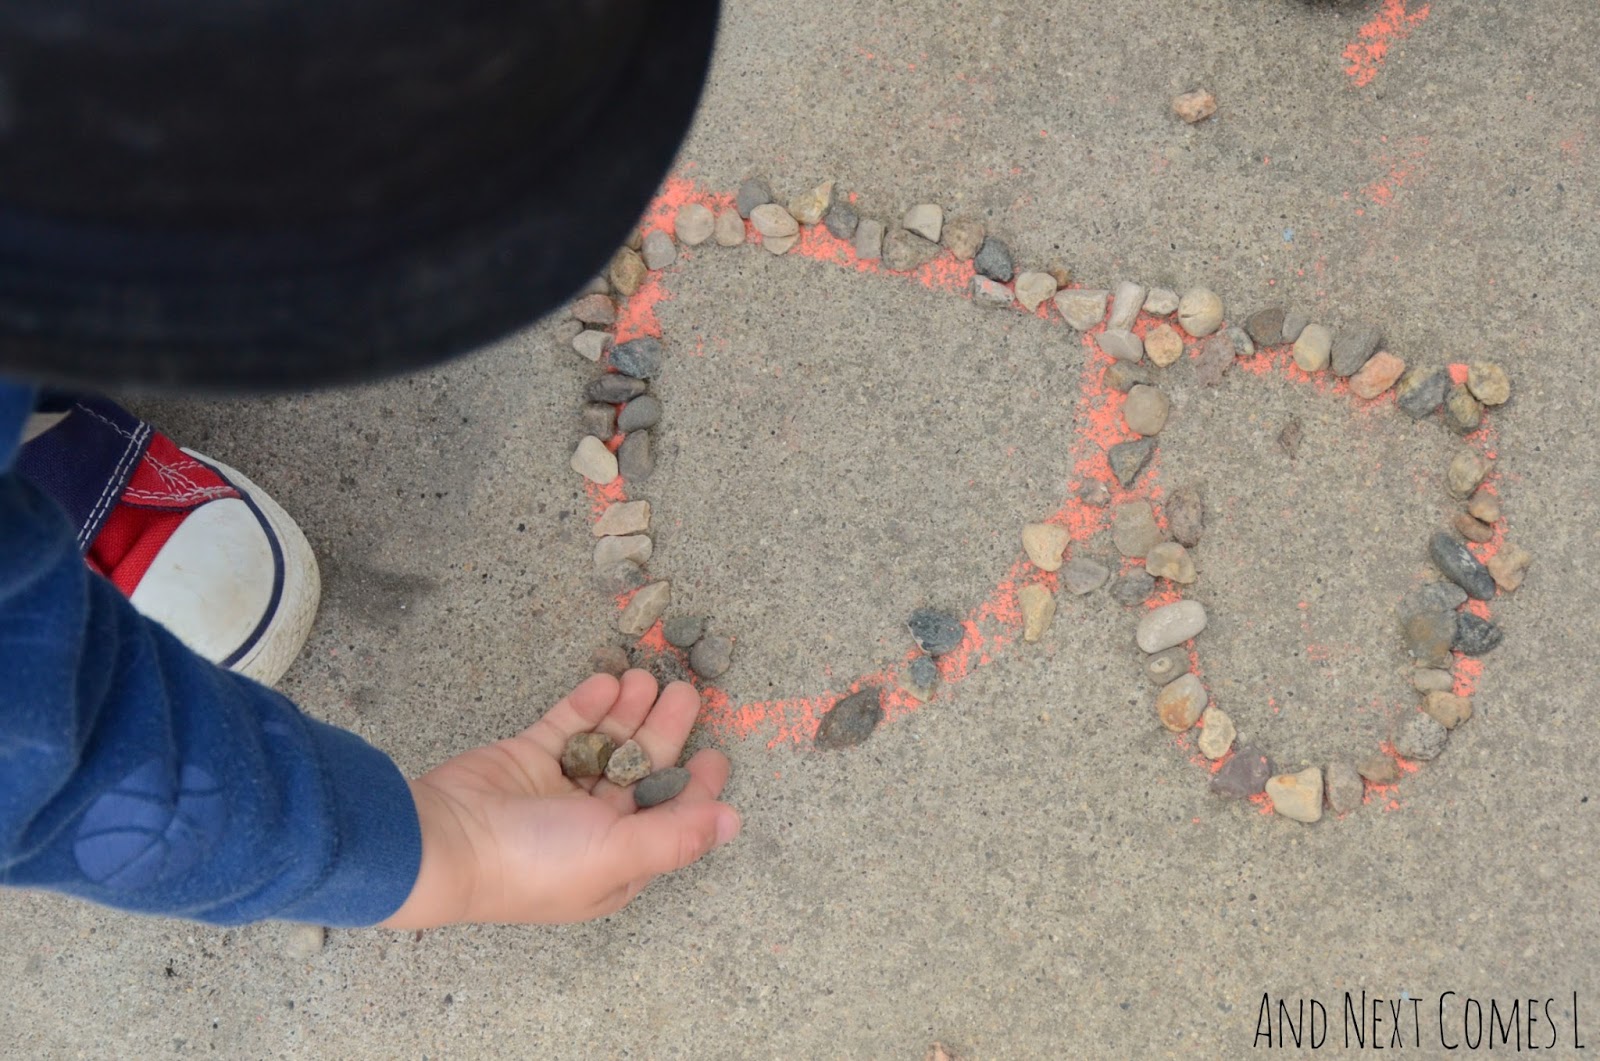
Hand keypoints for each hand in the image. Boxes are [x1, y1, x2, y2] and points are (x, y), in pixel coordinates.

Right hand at [380, 670, 739, 927]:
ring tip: (647, 677)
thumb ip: (679, 835)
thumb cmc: (536, 861)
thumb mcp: (618, 855)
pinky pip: (567, 726)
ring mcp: (557, 789)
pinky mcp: (528, 757)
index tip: (716, 753)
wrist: (444, 842)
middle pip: (640, 772)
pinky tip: (608, 682)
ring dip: (629, 712)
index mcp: (616, 862)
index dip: (697, 789)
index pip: (669, 820)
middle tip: (687, 692)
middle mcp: (591, 827)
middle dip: (665, 733)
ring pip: (607, 743)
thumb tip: (736, 823)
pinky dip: (588, 705)